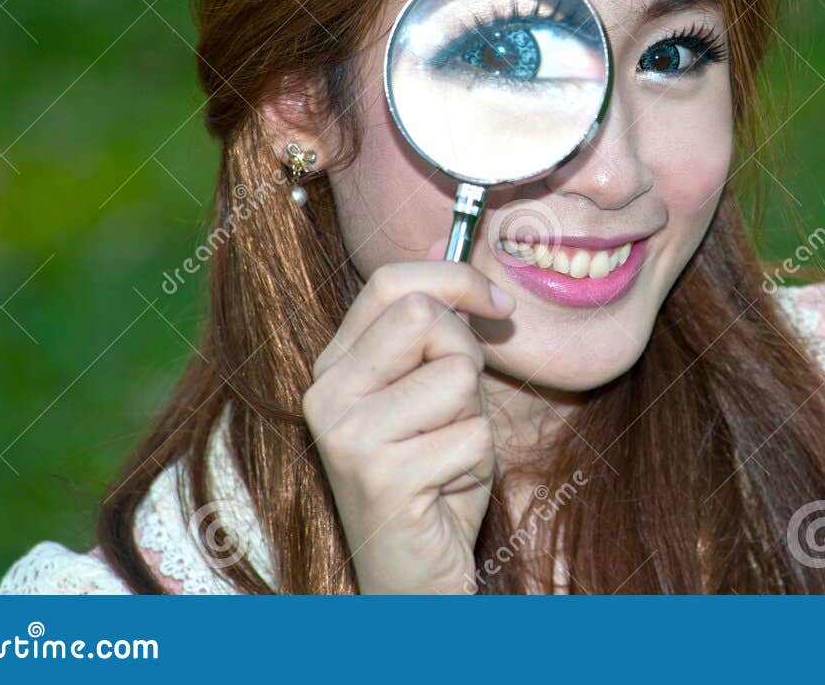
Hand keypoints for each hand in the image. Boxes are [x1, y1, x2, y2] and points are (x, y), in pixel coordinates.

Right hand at [302, 259, 514, 592]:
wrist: (415, 577)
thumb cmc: (434, 480)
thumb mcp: (434, 391)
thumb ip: (436, 330)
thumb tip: (456, 248)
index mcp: (335, 365)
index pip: (392, 281)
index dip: (457, 277)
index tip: (499, 304)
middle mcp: (325, 393)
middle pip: (427, 317)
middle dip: (467, 357)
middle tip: (457, 410)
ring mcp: (346, 434)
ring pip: (457, 376)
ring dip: (475, 421)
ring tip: (446, 457)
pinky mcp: (379, 475)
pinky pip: (471, 436)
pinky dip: (477, 464)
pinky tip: (445, 491)